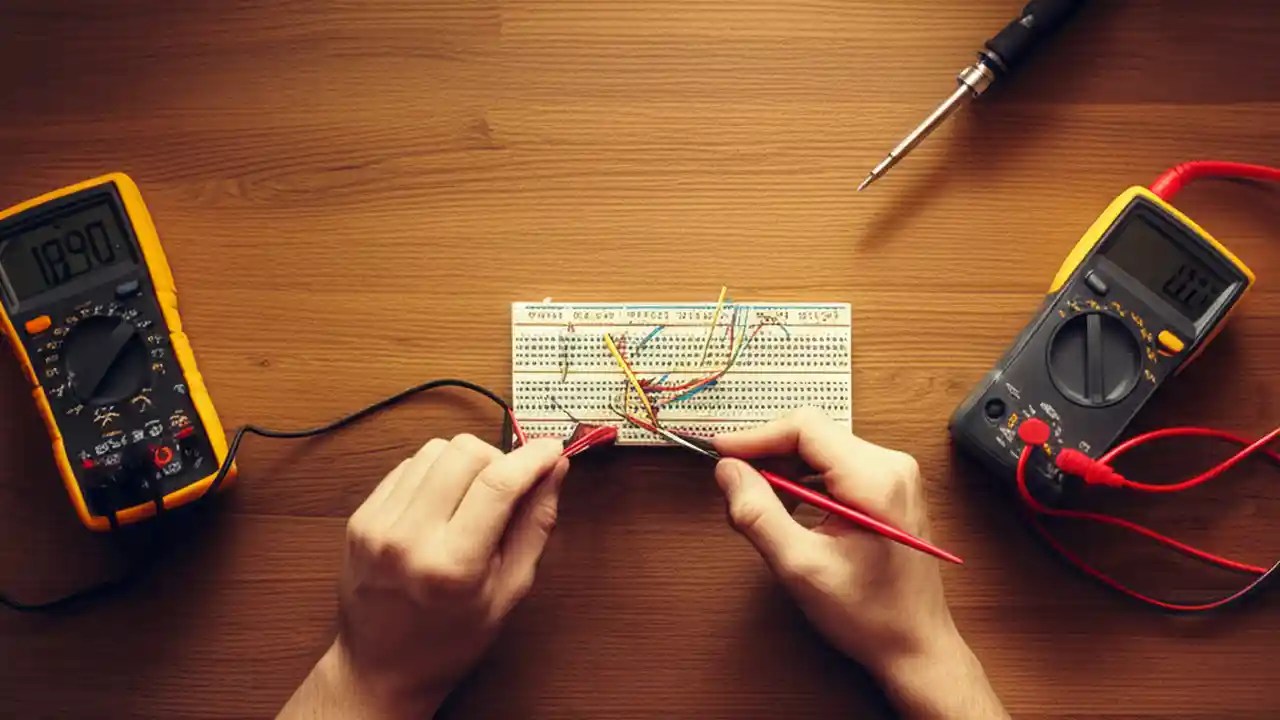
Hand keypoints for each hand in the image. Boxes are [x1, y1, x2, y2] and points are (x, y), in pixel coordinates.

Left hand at [279, 435, 568, 718]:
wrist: (380, 667)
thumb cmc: (451, 639)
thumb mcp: (509, 591)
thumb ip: (536, 525)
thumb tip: (555, 469)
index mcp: (453, 566)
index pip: (498, 484)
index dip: (532, 457)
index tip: (551, 449)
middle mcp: (408, 539)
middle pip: (464, 452)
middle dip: (497, 459)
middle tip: (507, 487)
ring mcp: (378, 525)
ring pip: (434, 450)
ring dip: (464, 463)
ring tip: (471, 500)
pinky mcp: (360, 517)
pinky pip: (407, 465)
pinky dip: (434, 474)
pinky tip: (442, 506)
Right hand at [713, 408, 1005, 719]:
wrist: (916, 645)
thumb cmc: (871, 615)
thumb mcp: (801, 567)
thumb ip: (758, 514)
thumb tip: (728, 473)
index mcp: (875, 478)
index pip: (804, 427)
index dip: (756, 436)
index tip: (721, 453)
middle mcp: (891, 466)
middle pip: (812, 434)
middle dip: (767, 456)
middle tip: (735, 487)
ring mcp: (894, 475)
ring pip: (820, 449)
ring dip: (784, 470)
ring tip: (761, 507)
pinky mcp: (889, 488)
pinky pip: (835, 466)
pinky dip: (804, 482)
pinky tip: (789, 511)